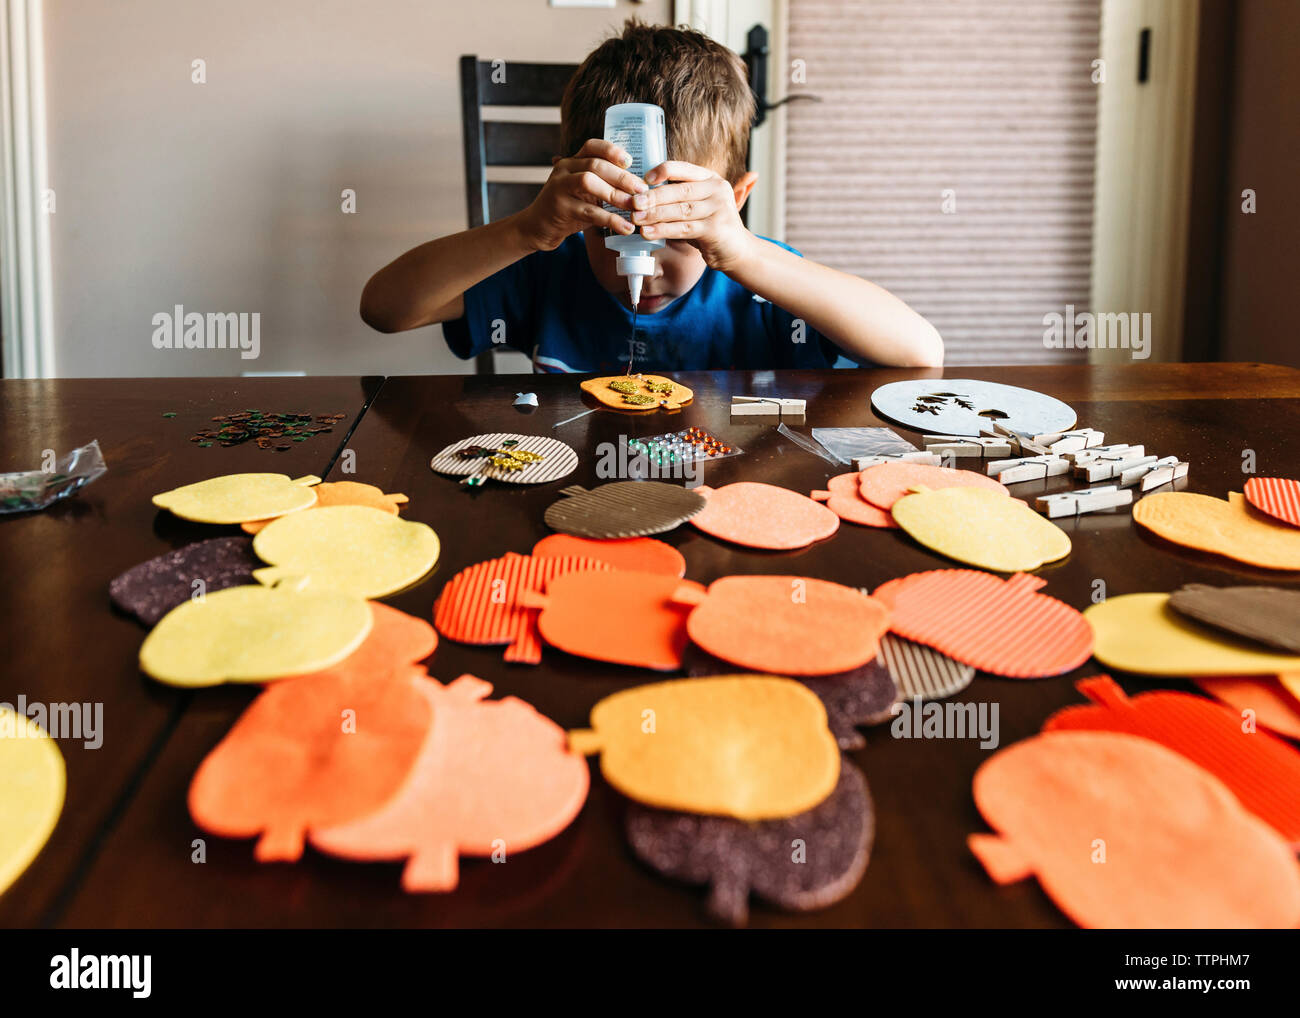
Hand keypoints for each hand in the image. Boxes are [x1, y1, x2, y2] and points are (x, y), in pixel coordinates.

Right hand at [514, 139, 647, 251]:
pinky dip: (610, 220)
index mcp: (572, 161)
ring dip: (615, 194)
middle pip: (595, 164)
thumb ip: (603, 184)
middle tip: (642, 190)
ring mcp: (559, 187)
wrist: (538, 227)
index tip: (631, 161)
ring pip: (589, 182)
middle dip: (622, 177)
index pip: (592, 146)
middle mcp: (564, 169)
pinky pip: (588, 211)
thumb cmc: (569, 208)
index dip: (612, 151)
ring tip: (634, 207)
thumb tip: (639, 185)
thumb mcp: (584, 191)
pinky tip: (625, 227)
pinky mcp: (559, 208)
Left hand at [633, 161, 756, 271]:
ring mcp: (719, 209)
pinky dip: (663, 230)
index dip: (663, 171)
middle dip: (654, 197)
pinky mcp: (716, 229)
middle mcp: (717, 189)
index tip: (644, 179)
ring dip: (655, 215)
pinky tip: (648, 233)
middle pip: (680, 190)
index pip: (684, 168)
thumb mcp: (697, 205)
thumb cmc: (709, 226)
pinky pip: (684, 228)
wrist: (735, 250)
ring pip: (681, 210)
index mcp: (710, 178)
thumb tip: (642, 194)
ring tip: (636, 219)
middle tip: (633, 203)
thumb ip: (678, 197)